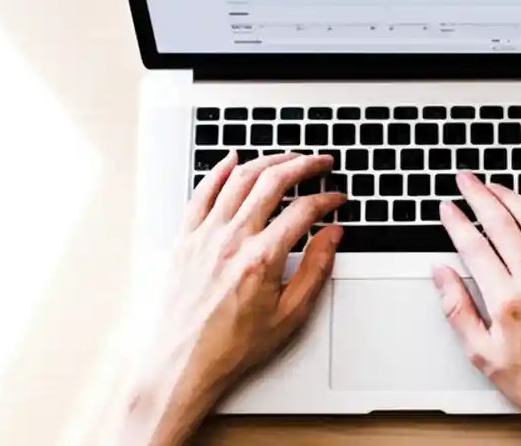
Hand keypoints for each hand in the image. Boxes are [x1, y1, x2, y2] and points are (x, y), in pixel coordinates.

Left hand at [110, 151, 343, 445]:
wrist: (184, 363)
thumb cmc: (232, 346)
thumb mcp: (289, 315)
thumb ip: (315, 269)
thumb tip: (332, 236)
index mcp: (262, 259)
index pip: (303, 211)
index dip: (326, 199)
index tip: (336, 198)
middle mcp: (232, 240)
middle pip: (272, 182)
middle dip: (303, 164)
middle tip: (320, 162)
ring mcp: (205, 235)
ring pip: (239, 179)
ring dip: (267, 160)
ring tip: (287, 157)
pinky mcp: (185, 239)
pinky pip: (202, 193)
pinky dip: (219, 171)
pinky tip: (232, 160)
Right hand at [432, 173, 520, 445]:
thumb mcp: (481, 354)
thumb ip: (457, 309)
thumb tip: (441, 274)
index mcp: (506, 301)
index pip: (474, 246)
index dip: (456, 221)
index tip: (447, 207)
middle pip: (502, 224)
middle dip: (479, 196)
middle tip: (466, 180)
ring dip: (512, 197)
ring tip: (496, 185)